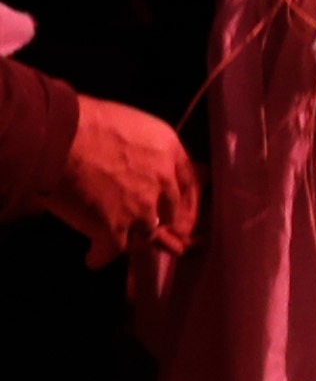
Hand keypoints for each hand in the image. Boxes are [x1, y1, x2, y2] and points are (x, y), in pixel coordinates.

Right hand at [56, 92, 197, 266]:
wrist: (60, 137)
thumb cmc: (85, 121)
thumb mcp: (129, 125)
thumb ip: (140, 150)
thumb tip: (131, 161)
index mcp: (169, 150)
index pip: (190, 182)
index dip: (188, 203)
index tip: (184, 216)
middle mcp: (162, 180)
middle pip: (170, 211)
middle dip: (165, 225)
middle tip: (159, 237)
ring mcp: (141, 207)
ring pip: (146, 233)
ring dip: (133, 240)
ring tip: (120, 243)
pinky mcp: (114, 227)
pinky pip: (112, 250)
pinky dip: (100, 256)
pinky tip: (92, 259)